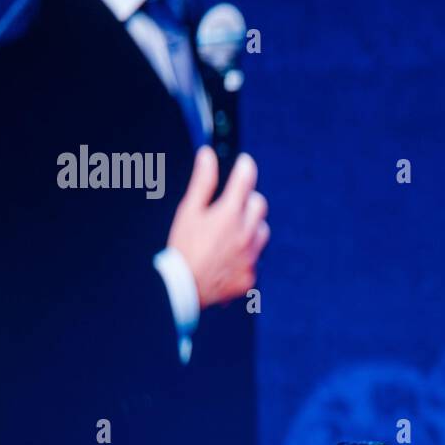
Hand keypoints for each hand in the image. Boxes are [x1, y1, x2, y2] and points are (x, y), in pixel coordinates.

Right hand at [167, 147, 269, 308]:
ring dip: (251, 227)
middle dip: (247, 201)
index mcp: (228, 214)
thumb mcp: (188, 211)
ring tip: (229, 234)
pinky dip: (245, 254)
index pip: (246, 179)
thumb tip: (208, 155)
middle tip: (232, 205)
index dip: (245, 167)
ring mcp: (251, 255)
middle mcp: (245, 233)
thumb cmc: (183, 247)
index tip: (244, 163)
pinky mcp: (252, 274)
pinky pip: (256, 258)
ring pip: (262, 231)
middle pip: (259, 204)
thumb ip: (202, 182)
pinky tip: (228, 258)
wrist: (184, 289)